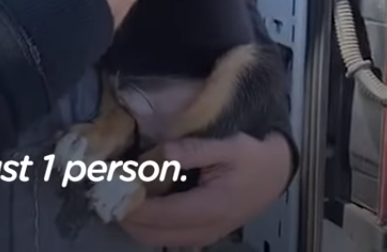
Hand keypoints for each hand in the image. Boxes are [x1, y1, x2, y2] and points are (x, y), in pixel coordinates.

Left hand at [118, 133, 293, 248]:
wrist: (278, 172)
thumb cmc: (254, 157)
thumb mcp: (230, 145)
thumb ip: (195, 150)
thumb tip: (162, 153)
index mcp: (210, 207)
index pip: (160, 214)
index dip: (133, 206)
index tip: (111, 190)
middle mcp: (205, 229)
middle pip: (153, 234)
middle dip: (128, 218)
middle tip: (108, 195)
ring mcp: (205, 236)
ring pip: (159, 240)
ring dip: (137, 225)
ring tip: (121, 200)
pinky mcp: (205, 235)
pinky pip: (169, 238)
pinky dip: (151, 227)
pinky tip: (142, 208)